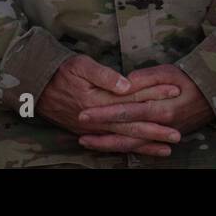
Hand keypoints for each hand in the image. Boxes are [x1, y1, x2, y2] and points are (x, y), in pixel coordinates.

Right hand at [39, 54, 183, 156]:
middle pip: (131, 125)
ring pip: (124, 138)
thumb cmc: (62, 72)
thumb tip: (126, 84)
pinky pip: (113, 143)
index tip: (175, 90)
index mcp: (97, 100)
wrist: (38, 87)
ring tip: (167, 148)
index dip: (154, 93)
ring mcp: (94, 128)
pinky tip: (143, 150)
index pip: (132, 98)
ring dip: (145, 144)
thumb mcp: (81, 65)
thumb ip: (104, 75)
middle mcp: (97, 118)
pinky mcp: (91, 132)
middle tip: (178, 134)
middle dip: (155, 130)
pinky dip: (129, 147)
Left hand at [75, 64, 213, 155]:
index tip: (85, 113)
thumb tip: (125, 83)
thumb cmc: (190, 79)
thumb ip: (146, 78)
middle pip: (125, 132)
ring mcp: (161, 134)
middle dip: (100, 131)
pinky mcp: (162, 137)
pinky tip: (107, 145)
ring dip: (106, 143)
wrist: (214, 95)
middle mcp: (160, 126)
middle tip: (79, 127)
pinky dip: (121, 147)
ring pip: (130, 144)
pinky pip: (139, 146)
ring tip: (85, 140)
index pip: (127, 112)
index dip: (105, 113)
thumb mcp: (170, 72)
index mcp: (161, 108)